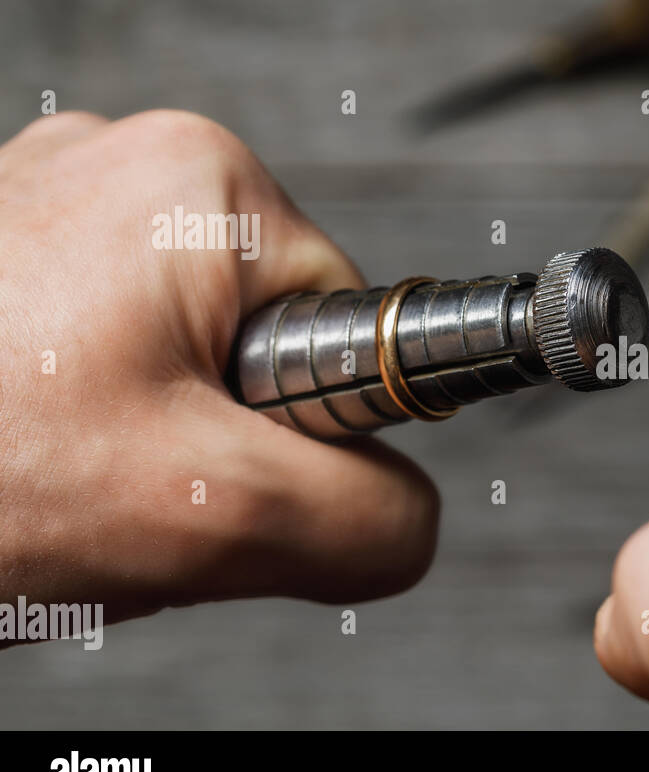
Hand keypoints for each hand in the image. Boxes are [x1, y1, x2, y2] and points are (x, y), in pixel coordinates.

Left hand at [0, 111, 438, 634]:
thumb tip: (406, 519)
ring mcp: (56, 208)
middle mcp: (128, 172)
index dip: (300, 437)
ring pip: (185, 367)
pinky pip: (113, 359)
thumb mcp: (208, 515)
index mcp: (202, 191)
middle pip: (263, 352)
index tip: (221, 472)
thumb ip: (365, 516)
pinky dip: (90, 427)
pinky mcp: (13, 256)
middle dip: (219, 448)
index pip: (347, 338)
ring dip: (152, 447)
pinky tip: (27, 456)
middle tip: (127, 489)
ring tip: (60, 474)